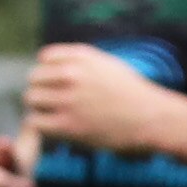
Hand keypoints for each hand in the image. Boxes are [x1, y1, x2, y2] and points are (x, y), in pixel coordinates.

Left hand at [21, 43, 186, 156]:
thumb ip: (79, 60)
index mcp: (82, 57)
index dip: (50, 72)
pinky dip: (42, 126)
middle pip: (34, 78)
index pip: (44, 57)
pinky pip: (36, 122)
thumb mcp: (109, 64)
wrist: (154, 119)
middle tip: (57, 104)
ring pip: (32, 99)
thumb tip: (44, 61)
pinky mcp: (68, 125)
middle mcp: (72, 75)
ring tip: (56, 117)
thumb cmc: (133, 94)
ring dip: (40, 108)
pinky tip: (56, 129)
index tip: (62, 85)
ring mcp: (69, 100)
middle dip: (43, 90)